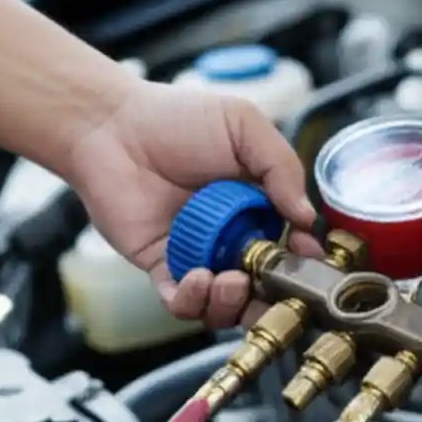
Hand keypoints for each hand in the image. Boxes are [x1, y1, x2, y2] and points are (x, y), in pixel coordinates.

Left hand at [65, 80, 322, 327]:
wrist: (112, 126)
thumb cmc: (177, 118)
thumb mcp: (243, 126)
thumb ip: (282, 167)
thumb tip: (307, 218)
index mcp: (259, 205)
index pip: (291, 245)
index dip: (302, 262)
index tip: (310, 264)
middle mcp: (232, 236)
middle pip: (262, 284)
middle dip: (272, 295)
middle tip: (271, 284)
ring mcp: (197, 254)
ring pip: (224, 303)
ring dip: (233, 303)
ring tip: (232, 281)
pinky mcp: (161, 265)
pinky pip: (180, 302)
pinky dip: (193, 301)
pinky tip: (198, 277)